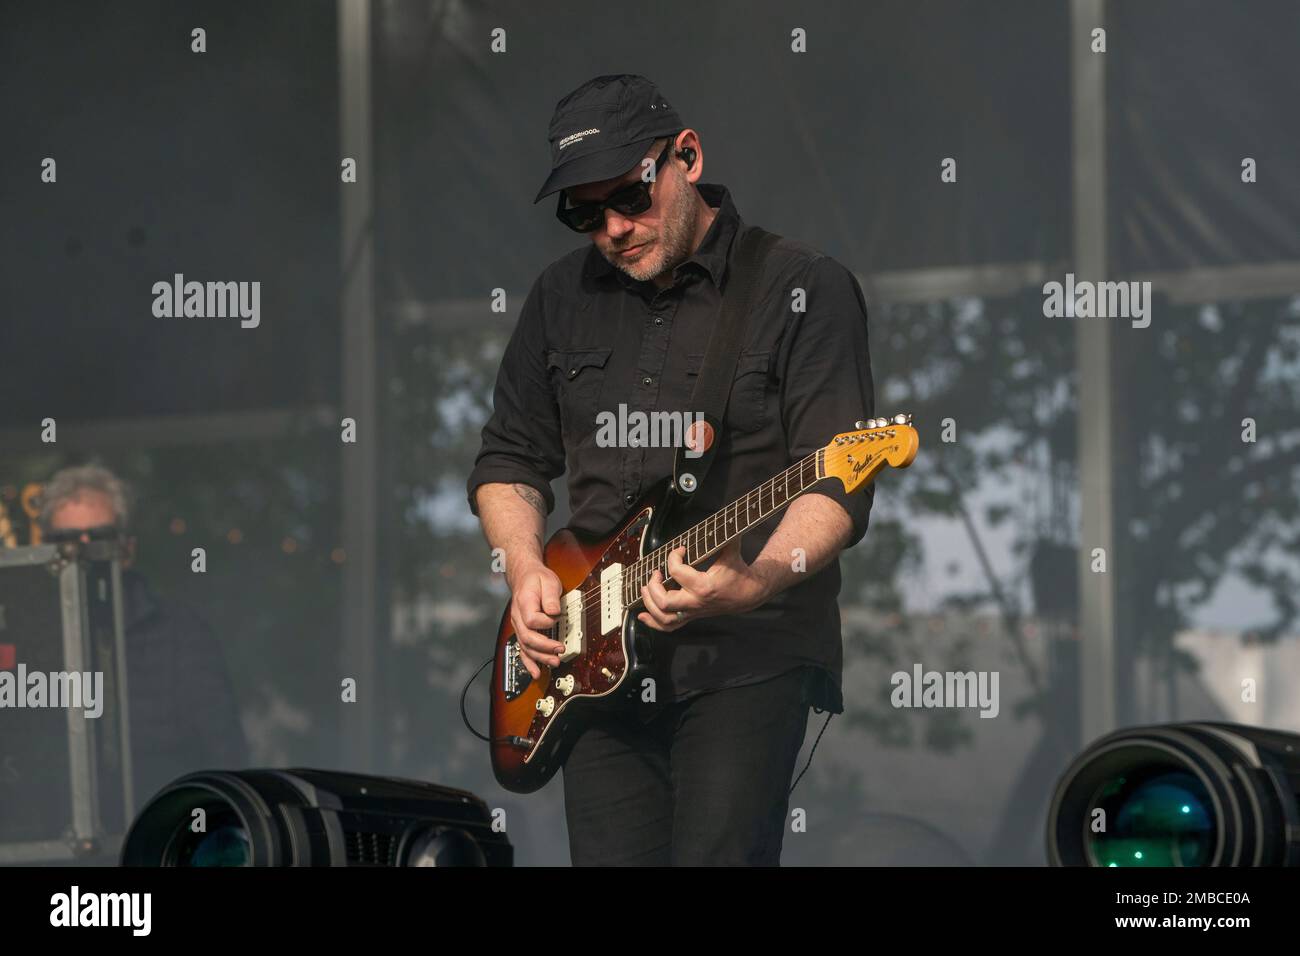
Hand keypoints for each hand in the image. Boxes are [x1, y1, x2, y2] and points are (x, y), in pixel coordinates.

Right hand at [507, 559, 565, 679]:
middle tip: (560, 650)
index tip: (557, 617)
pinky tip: (536, 672)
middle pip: (528, 638)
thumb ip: (551, 596)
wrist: (524, 577)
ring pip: (525, 646)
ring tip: (554, 663)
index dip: (546, 622)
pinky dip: (528, 662)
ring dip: (540, 657)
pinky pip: (522, 649)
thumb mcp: (548, 580)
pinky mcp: (522, 631)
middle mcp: (518, 617)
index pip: (533, 620)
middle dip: (545, 647)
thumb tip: (554, 612)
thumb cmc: (536, 579)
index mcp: (524, 603)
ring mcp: (518, 625)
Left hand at [637, 540, 772, 631]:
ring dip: (649, 604)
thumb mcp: (731, 550)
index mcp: (704, 586)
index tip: (679, 549)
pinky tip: (642, 615)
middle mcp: (696, 602)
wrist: (749, 594)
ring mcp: (693, 612)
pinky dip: (653, 622)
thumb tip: (721, 517)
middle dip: (653, 586)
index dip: (673, 557)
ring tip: (645, 588)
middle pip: (665, 601)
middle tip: (656, 572)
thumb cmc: (739, 572)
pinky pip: (669, 626)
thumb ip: (723, 535)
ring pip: (664, 618)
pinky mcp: (692, 615)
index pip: (677, 572)